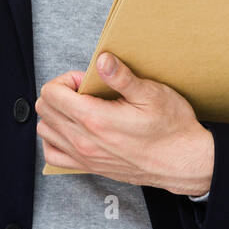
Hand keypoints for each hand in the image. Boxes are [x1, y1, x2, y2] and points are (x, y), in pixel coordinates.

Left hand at [35, 52, 214, 195]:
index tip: (85, 80)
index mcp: (95, 119)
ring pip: (45, 131)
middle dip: (59, 93)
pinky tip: (72, 129)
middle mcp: (84, 140)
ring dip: (56, 114)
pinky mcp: (89, 167)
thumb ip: (121, 77)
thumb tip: (102, 60)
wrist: (183, 162)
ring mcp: (85, 157)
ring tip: (79, 108)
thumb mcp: (151, 94)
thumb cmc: (171, 128)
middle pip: (45, 109)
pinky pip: (53, 155)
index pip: (52, 93)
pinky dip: (55, 139)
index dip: (66, 79)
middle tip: (84, 90)